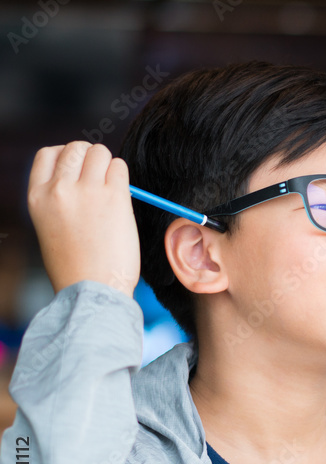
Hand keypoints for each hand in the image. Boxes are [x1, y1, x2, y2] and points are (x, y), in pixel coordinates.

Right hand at [27, 142, 140, 295]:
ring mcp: (87, 191)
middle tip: (100, 180)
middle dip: (90, 158)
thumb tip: (81, 178)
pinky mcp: (114, 197)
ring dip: (109, 165)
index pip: (48, 153)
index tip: (79, 170)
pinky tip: (122, 196)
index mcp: (37, 196)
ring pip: (100, 152)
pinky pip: (120, 167)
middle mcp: (59, 189)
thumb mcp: (50, 226)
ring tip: (111, 189)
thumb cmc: (76, 266)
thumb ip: (59, 199)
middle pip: (75, 148)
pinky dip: (122, 175)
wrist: (92, 288)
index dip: (67, 156)